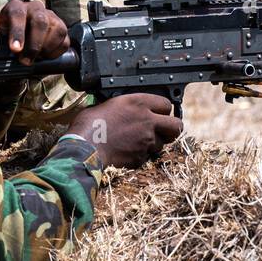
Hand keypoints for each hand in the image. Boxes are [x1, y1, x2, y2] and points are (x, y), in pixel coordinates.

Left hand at [0, 0, 69, 63]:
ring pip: (56, 29)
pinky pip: (64, 40)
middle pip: (40, 21)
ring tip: (35, 59)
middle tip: (25, 61)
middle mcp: (36, 8)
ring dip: (46, 48)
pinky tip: (45, 56)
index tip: (15, 50)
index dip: (17, 32)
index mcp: (16, 7)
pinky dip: (56, 52)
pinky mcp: (62, 28)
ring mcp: (51, 17)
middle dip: (34, 44)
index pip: (18, 14)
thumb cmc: (3, 34)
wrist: (19, 39)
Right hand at [66, 94, 182, 167]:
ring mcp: (147, 141)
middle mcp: (148, 121)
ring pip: (162, 143)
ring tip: (138, 140)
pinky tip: (128, 150)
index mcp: (138, 103)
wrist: (85, 149)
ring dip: (154, 142)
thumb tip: (122, 107)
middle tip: (163, 128)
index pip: (166, 104)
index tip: (158, 112)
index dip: (163, 109)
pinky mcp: (141, 157)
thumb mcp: (106, 104)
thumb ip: (122, 105)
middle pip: (176, 126)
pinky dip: (141, 154)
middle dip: (171, 127)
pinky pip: (147, 156)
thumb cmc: (90, 124)